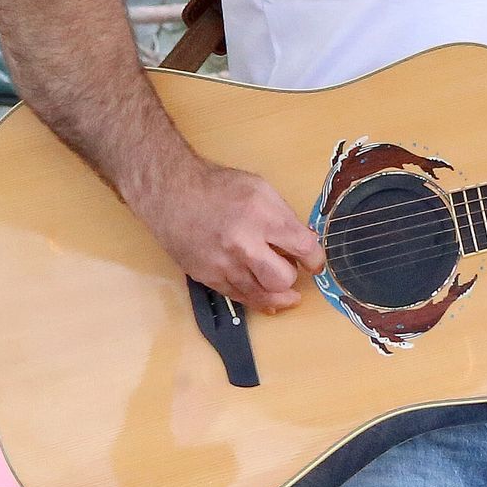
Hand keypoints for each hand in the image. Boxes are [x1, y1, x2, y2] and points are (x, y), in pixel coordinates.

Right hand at [130, 161, 324, 313]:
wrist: (171, 194)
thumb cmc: (218, 187)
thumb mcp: (260, 189)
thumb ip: (284, 217)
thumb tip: (303, 242)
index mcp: (262, 217)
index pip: (304, 248)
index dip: (316, 259)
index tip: (315, 261)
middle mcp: (244, 244)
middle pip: (284, 279)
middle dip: (292, 276)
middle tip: (290, 268)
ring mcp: (224, 264)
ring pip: (263, 295)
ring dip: (278, 293)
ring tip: (285, 291)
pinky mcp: (208, 277)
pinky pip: (240, 298)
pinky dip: (256, 299)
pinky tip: (266, 299)